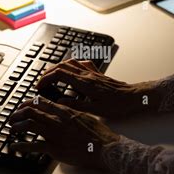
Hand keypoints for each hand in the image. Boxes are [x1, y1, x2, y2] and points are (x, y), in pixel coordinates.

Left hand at [8, 97, 118, 169]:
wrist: (104, 147)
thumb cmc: (98, 133)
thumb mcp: (85, 115)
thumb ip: (72, 111)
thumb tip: (64, 108)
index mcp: (65, 111)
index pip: (42, 102)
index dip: (29, 103)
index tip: (23, 105)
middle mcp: (57, 120)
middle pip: (32, 111)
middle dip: (19, 113)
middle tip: (14, 116)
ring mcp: (54, 133)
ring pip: (29, 125)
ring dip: (17, 126)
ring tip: (12, 128)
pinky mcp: (54, 147)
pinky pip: (32, 146)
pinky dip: (21, 146)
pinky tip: (14, 146)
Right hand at [37, 59, 159, 117]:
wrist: (134, 97)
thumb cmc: (118, 105)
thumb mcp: (95, 110)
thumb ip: (75, 106)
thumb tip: (59, 103)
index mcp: (84, 83)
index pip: (59, 74)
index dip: (46, 78)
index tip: (39, 86)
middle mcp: (87, 75)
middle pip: (62, 66)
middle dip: (48, 72)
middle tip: (41, 82)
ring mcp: (93, 73)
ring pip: (71, 62)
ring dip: (58, 67)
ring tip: (51, 75)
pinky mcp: (98, 74)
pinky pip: (82, 64)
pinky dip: (72, 65)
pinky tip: (71, 70)